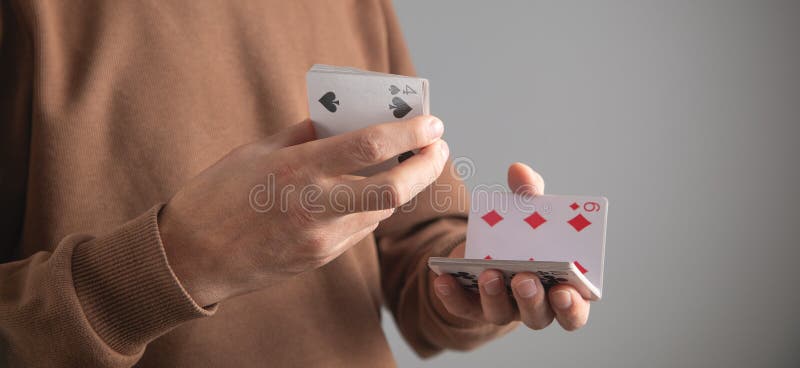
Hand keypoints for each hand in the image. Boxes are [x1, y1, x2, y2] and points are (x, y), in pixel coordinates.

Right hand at [160, 116, 448, 305]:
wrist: (192, 256)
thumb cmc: (219, 195)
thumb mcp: (259, 151)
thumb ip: (307, 136)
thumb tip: (346, 122)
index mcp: (298, 170)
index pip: (370, 147)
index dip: (410, 132)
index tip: (431, 122)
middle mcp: (316, 207)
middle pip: (395, 191)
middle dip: (427, 167)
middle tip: (437, 148)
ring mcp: (321, 239)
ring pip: (383, 211)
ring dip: (403, 187)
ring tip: (407, 164)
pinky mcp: (322, 258)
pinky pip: (360, 229)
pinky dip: (373, 207)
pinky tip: (367, 192)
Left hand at [432, 163, 590, 330]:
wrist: (483, 247)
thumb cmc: (520, 232)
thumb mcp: (527, 209)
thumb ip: (529, 192)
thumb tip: (519, 171)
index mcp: (560, 287)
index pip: (574, 309)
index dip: (572, 305)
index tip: (565, 289)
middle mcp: (533, 305)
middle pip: (538, 316)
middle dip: (532, 299)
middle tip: (524, 278)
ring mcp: (501, 308)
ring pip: (501, 314)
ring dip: (495, 296)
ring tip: (489, 273)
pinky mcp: (470, 306)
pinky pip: (462, 307)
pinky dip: (452, 295)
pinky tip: (443, 279)